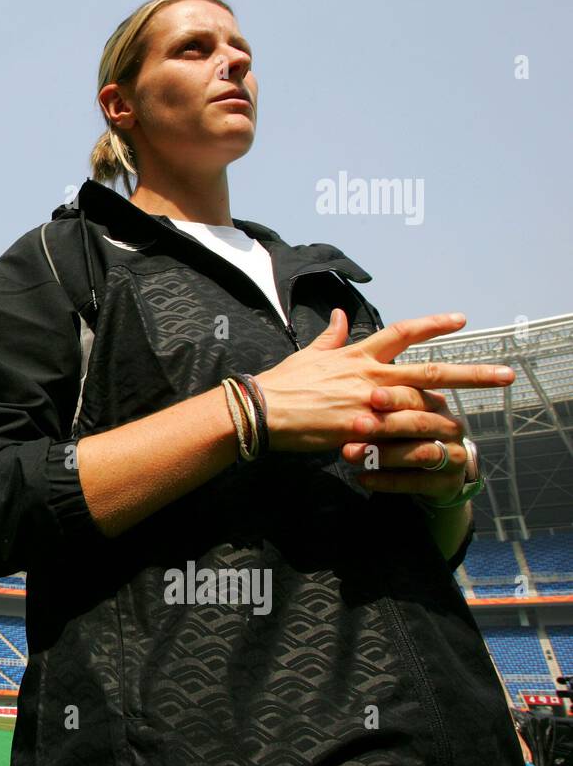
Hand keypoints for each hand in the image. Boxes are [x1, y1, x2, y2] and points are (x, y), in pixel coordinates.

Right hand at [254, 311, 513, 452]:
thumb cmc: (281, 384)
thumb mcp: (308, 355)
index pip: (402, 332)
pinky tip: (436, 449)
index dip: (433, 324)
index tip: (461, 319)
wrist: (260, 410)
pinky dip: (417, 443)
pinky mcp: (360, 431)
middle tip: (505, 375)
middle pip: (430, 370)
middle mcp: (369, 376)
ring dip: (447, 415)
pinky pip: (398, 437)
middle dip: (471, 373)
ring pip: (421, 405)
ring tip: (467, 424)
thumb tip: (343, 316)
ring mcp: (368, 404)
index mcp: (358, 355)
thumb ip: (332, 337)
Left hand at [339, 388, 468, 501]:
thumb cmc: (405, 434)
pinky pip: (417, 482)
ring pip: (420, 453)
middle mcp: (449, 427)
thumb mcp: (398, 414)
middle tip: (357, 425)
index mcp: (436, 404)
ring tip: (350, 454)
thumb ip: (381, 400)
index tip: (372, 396)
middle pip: (419, 423)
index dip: (395, 396)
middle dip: (387, 424)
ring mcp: (454, 455)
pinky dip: (388, 481)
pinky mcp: (448, 482)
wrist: (436, 472)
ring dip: (384, 454)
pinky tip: (363, 478)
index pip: (416, 395)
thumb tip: (355, 383)